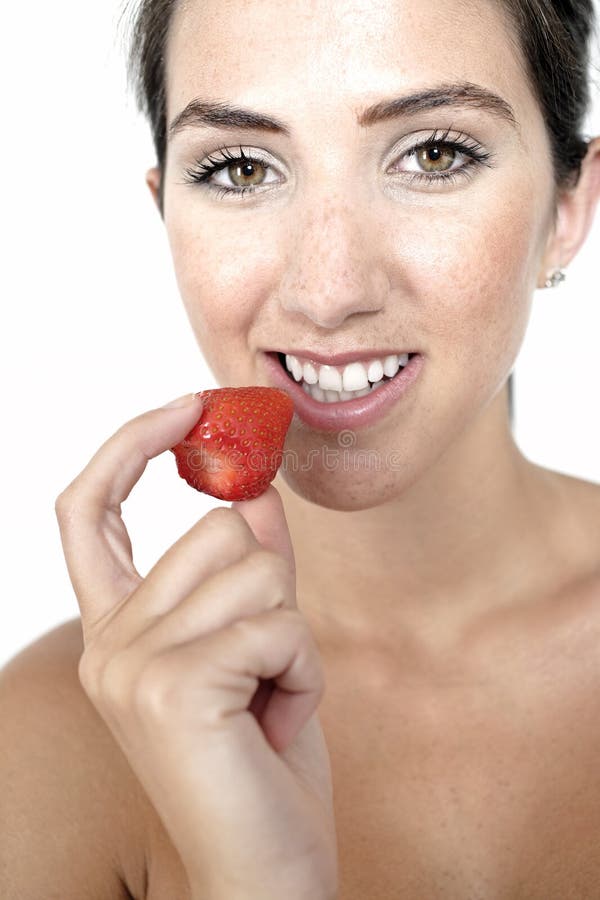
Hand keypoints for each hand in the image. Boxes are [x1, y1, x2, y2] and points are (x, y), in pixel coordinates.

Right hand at [54, 394, 337, 899]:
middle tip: (266, 668)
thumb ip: (250, 563)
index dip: (131, 444)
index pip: (85, 509)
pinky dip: (302, 667)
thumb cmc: (262, 759)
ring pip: (255, 567)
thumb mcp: (257, 644)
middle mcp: (105, 642)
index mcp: (113, 629)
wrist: (265, 871)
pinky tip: (278, 721)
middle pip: (217, 529)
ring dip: (290, 632)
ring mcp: (130, 664)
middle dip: (271, 589)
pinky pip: (276, 621)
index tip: (188, 406)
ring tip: (270, 700)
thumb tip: (256, 486)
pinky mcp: (173, 686)